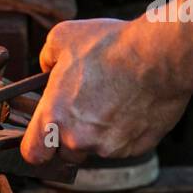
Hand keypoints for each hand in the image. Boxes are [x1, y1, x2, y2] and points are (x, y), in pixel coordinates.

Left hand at [20, 17, 192, 164]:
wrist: (160, 56)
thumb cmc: (111, 46)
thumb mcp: (62, 38)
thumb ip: (46, 60)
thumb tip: (47, 69)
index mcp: (53, 117)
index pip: (32, 154)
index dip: (37, 147)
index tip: (44, 137)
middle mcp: (77, 139)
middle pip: (66, 153)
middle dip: (72, 137)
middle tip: (85, 111)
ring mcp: (107, 147)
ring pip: (96, 149)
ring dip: (99, 134)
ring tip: (113, 102)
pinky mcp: (135, 149)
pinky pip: (123, 146)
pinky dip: (125, 132)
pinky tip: (133, 106)